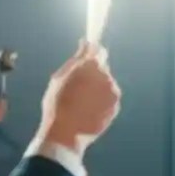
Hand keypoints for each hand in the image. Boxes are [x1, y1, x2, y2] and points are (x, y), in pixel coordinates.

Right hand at [33, 39, 120, 156]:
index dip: (93, 52)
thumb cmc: (58, 104)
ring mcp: (113, 93)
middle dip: (94, 72)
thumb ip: (76, 58)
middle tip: (78, 84)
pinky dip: (102, 99)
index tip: (89, 54)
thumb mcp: (60, 77)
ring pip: (107, 83)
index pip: (99, 51)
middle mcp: (107, 77)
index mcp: (92, 66)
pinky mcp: (116, 106)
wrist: (67, 133)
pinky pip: (109, 97)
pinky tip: (88, 108)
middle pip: (103, 67)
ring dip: (98, 86)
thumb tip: (85, 42)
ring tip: (81, 100)